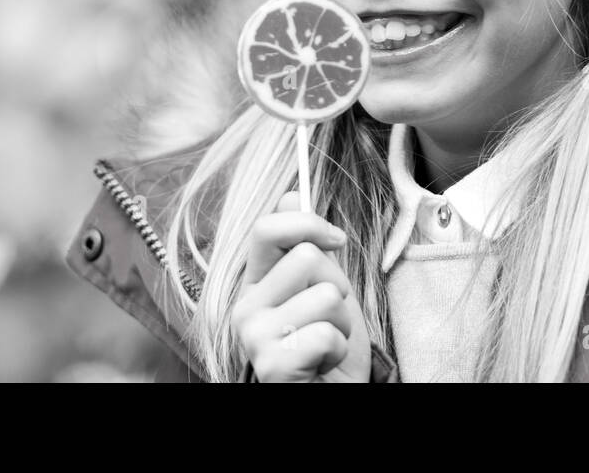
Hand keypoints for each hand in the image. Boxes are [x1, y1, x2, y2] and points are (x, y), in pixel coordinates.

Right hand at [233, 191, 370, 381]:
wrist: (331, 392)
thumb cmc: (325, 343)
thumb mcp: (320, 286)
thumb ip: (305, 246)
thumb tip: (291, 195)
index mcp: (255, 284)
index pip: (268, 230)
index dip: (308, 224)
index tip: (337, 240)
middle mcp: (245, 308)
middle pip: (307, 258)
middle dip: (337, 285)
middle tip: (330, 315)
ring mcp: (255, 338)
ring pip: (325, 296)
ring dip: (342, 322)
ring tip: (327, 341)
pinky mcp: (272, 366)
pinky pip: (326, 334)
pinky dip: (338, 350)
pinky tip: (322, 363)